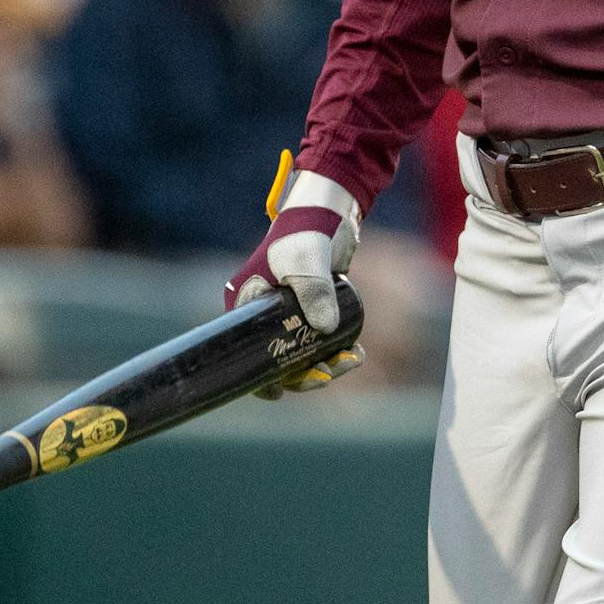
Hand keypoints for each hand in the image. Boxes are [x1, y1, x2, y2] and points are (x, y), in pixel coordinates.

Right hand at [226, 156, 362, 395]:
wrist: (331, 211)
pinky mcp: (315, 308)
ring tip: (351, 360)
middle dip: (303, 373)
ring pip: (304, 353)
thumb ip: (314, 292)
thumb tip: (327, 330)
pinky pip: (322, 339)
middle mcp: (266, 313)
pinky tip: (355, 352)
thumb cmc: (305, 232)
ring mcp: (291, 313)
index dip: (262, 376)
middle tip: (328, 374)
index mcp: (248, 303)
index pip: (247, 351)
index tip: (280, 392)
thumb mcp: (305, 261)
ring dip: (325, 363)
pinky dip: (336, 349)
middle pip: (279, 358)